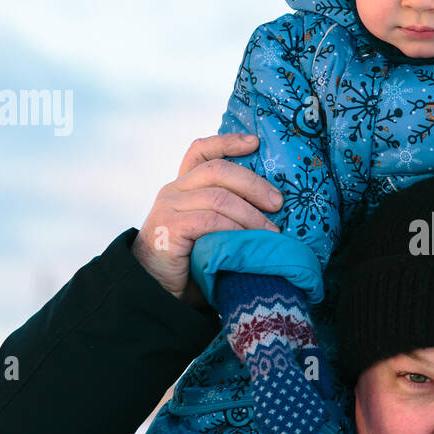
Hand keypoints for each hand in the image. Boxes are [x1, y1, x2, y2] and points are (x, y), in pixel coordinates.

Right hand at [132, 134, 283, 308]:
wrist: (155, 292)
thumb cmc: (190, 264)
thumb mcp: (210, 232)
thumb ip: (228, 214)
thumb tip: (273, 211)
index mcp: (184, 186)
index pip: (201, 151)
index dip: (228, 142)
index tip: (256, 142)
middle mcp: (174, 190)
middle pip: (218, 170)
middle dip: (254, 184)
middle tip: (278, 203)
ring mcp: (169, 206)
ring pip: (219, 197)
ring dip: (251, 214)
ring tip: (271, 232)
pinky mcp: (170, 226)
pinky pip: (210, 220)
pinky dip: (235, 229)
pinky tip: (248, 241)